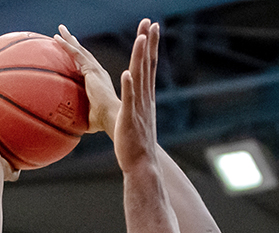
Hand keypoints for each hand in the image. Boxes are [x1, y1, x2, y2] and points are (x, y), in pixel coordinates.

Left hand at [54, 25, 119, 134]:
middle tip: (65, 33)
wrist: (113, 119)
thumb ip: (77, 119)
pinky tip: (56, 39)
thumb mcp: (86, 119)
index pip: (87, 66)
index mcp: (98, 82)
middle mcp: (98, 73)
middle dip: (74, 43)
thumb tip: (64, 127)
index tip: (73, 50)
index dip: (79, 57)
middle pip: (83, 54)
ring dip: (69, 40)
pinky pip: (76, 54)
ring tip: (60, 30)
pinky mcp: (92, 71)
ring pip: (79, 51)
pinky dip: (67, 46)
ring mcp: (96, 71)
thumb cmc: (102, 123)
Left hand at [114, 20, 160, 173]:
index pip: (149, 66)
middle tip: (150, 22)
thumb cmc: (136, 143)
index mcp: (146, 96)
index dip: (151, 46)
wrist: (142, 164)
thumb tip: (133, 94)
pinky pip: (130, 100)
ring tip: (140, 38)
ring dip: (140, 58)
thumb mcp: (137, 117)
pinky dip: (129, 86)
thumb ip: (136, 103)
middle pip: (148, 66)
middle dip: (149, 43)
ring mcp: (139, 107)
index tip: (152, 28)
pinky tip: (127, 73)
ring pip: (140, 78)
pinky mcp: (130, 119)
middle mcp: (145, 98)